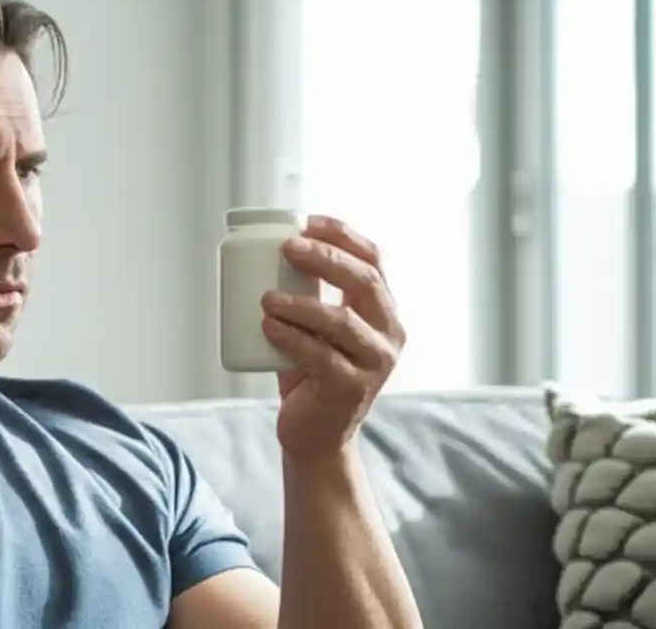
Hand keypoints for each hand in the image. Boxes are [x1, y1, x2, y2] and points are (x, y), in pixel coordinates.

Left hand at [261, 215, 404, 459]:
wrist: (316, 435)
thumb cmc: (313, 372)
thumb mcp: (318, 326)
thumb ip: (309, 292)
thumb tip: (271, 244)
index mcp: (383, 309)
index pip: (374, 259)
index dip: (343, 235)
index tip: (307, 221)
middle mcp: (389, 333)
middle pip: (365, 282)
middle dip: (325, 259)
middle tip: (285, 248)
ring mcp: (375, 363)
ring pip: (342, 322)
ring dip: (301, 304)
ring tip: (266, 297)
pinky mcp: (352, 389)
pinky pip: (322, 357)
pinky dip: (291, 339)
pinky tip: (268, 327)